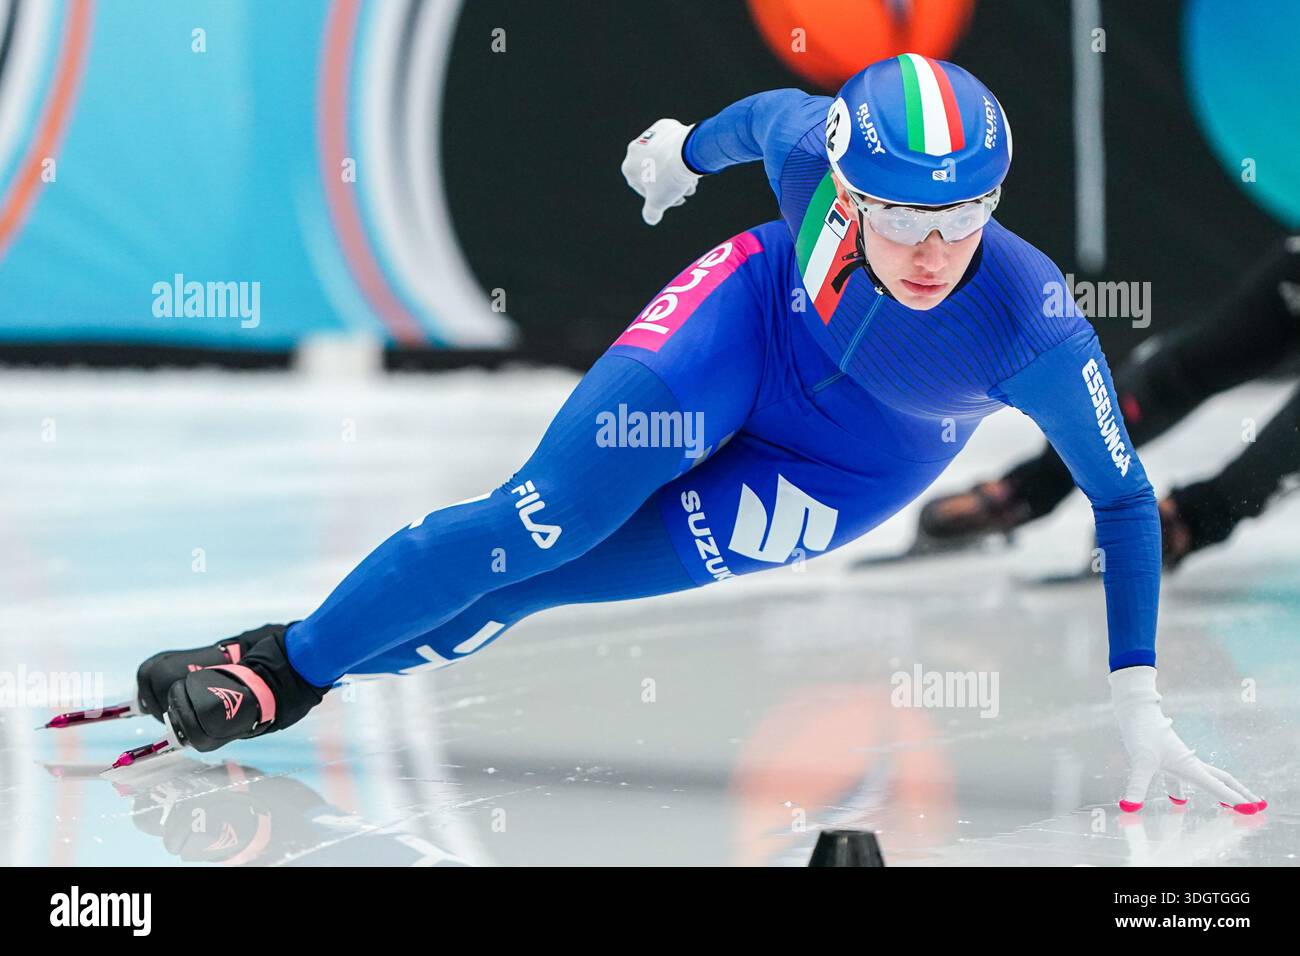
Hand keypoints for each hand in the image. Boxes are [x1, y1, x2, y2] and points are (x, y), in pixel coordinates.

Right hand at [621, 118, 700, 224]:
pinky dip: (679, 152)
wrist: (686, 153)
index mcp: (628, 167)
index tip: (675, 199)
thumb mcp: (658, 202)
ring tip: (692, 179)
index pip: (644, 187)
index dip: (660, 196)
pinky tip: (690, 161)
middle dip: (671, 183)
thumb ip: (651, 212)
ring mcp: (650, 136)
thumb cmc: (669, 178)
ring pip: (664, 157)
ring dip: (676, 169)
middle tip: (687, 190)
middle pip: (655, 171)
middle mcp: (634, 148)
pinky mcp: (665, 126)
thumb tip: (651, 219)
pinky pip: (672, 143)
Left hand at [1110, 666, 1264, 813]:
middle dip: (1240, 793)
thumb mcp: (1140, 761)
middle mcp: (1190, 763)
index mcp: (1190, 767)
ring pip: (1206, 778)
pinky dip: (1183, 791)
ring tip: (1228, 805)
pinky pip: (1181, 779)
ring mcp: (1179, 759)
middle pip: (1223, 780)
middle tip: (1257, 805)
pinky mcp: (1167, 757)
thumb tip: (1129, 808)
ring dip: (1219, 791)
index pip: (1219, 788)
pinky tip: (1178, 801)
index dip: (1236, 801)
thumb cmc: (1142, 732)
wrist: (1136, 709)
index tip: (1254, 812)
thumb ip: (1137, 786)